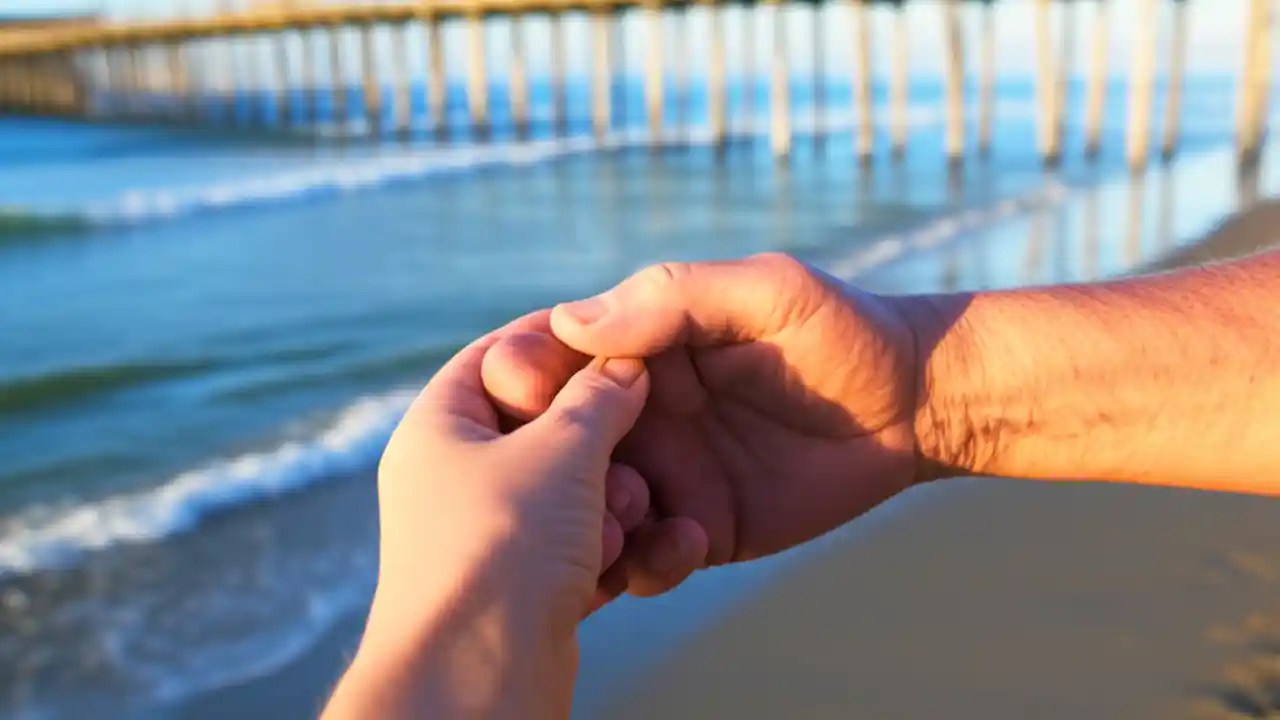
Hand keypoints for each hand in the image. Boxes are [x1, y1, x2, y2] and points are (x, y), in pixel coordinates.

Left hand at [327, 316, 660, 718]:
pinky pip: (585, 548)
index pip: (496, 355)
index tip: (618, 333)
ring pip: (576, 491)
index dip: (557, 340)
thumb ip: (599, 399)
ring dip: (614, 502)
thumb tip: (626, 368)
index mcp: (440, 429)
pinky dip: (615, 551)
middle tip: (630, 442)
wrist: (475, 685)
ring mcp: (493, 538)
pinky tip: (636, 560)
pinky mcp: (527, 590)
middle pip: (548, 426)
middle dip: (601, 438)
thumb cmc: (500, 553)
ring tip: (621, 520)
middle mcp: (458, 479)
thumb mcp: (559, 453)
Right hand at [482, 254, 923, 597]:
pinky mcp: (699, 531)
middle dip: (541, 463)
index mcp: (639, 350)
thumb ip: (672, 298)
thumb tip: (570, 320)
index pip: (552, 360)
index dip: (523, 372)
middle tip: (563, 472)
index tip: (522, 387)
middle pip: (551, 446)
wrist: (914, 406)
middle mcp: (637, 416)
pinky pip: (646, 562)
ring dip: (586, 523)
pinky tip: (687, 542)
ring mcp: (666, 478)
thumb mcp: (763, 292)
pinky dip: (643, 565)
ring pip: (586, 513)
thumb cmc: (841, 331)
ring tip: (628, 514)